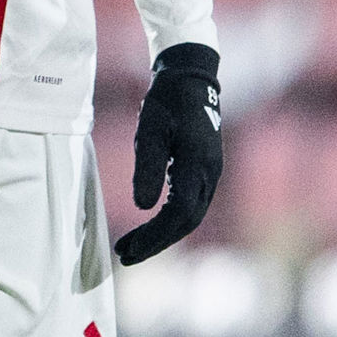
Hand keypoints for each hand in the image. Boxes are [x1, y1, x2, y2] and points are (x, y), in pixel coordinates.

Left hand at [112, 42, 222, 264]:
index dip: (154, 236)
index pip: (179, 215)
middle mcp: (211, 174)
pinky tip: (147, 225)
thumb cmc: (166, 102)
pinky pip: (190, 204)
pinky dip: (168, 220)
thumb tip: (141, 207)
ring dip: (161, 234)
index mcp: (198, 165)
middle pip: (186, 222)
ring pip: (190, 216)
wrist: (190, 79)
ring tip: (130, 246)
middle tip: (125, 256)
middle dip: (156, 242)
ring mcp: (211, 173)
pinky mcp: (205, 171)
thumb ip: (147, 168)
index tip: (129, 250)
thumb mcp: (150, 131)